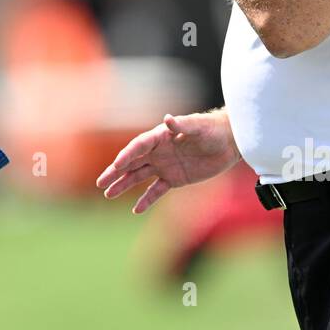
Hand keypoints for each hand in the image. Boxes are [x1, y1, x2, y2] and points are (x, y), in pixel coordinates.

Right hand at [95, 109, 242, 213]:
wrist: (229, 142)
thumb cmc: (213, 129)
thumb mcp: (198, 127)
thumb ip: (182, 125)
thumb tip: (168, 118)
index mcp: (160, 136)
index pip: (138, 147)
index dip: (127, 155)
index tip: (117, 166)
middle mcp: (158, 151)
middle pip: (132, 163)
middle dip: (116, 172)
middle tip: (100, 183)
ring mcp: (165, 165)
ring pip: (139, 177)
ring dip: (124, 185)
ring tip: (108, 194)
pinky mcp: (175, 178)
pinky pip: (157, 190)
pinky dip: (147, 200)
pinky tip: (136, 210)